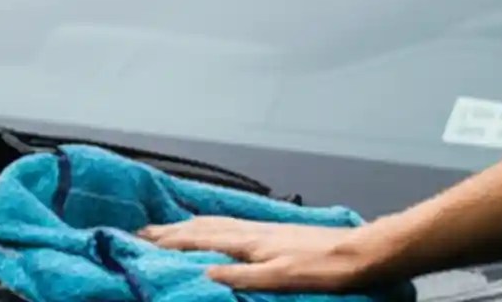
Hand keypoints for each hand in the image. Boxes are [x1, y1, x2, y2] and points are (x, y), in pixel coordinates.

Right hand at [137, 217, 394, 291]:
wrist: (361, 252)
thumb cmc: (323, 269)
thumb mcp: (282, 279)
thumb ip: (243, 276)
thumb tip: (205, 272)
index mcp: (248, 242)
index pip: (199, 239)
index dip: (169, 241)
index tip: (140, 240)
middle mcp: (250, 230)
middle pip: (201, 227)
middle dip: (170, 230)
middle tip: (141, 232)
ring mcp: (261, 229)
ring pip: (214, 224)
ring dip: (186, 226)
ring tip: (166, 228)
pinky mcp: (272, 232)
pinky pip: (228, 225)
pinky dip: (208, 225)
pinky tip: (212, 228)